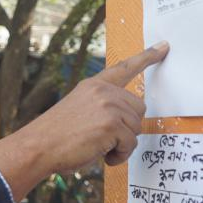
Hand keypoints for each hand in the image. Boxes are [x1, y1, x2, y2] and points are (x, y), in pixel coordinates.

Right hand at [0, 42, 168, 196]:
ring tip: (99, 148)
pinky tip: (103, 156)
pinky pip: (130, 144)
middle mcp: (103, 91)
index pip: (125, 68)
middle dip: (127, 127)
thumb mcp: (78, 110)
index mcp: (94, 85)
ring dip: (122, 145)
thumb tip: (126, 122)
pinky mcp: (112, 124)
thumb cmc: (56, 135)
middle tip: (105, 139)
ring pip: (136, 128)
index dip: (147, 57)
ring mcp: (108, 106)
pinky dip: (120, 155)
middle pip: (139, 108)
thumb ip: (102, 107)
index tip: (164, 46)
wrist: (37, 146)